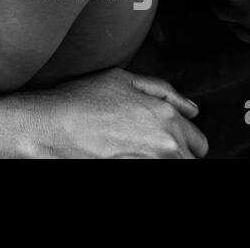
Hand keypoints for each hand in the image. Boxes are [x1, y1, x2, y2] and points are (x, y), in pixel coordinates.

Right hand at [0, 68, 206, 157]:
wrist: (50, 127)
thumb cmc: (80, 99)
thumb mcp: (120, 78)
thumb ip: (162, 90)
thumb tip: (192, 109)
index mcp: (166, 116)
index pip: (198, 142)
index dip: (185, 140)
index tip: (165, 139)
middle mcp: (165, 143)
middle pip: (191, 160)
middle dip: (178, 154)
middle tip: (149, 145)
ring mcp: (150, 162)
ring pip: (174, 166)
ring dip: (162, 159)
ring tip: (134, 149)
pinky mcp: (134, 171)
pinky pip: (153, 170)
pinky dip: (145, 162)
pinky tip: (124, 154)